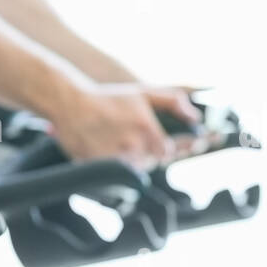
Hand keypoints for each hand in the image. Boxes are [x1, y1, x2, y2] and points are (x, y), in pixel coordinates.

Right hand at [50, 82, 207, 168]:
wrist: (71, 105)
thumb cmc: (108, 98)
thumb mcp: (143, 92)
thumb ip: (173, 101)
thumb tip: (195, 116)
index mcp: (146, 129)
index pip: (170, 152)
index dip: (168, 149)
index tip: (166, 147)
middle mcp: (133, 146)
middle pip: (152, 162)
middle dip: (148, 152)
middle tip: (132, 137)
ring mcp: (116, 160)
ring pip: (135, 170)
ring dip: (132, 160)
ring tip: (117, 141)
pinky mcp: (100, 169)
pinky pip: (116, 174)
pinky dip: (115, 165)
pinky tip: (106, 148)